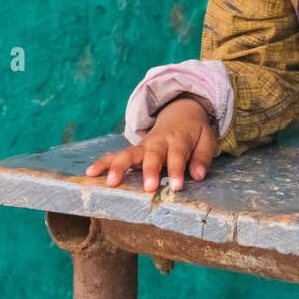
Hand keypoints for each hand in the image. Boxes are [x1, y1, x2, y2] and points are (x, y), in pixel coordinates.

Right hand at [85, 95, 218, 192]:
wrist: (180, 111)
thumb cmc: (194, 131)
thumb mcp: (207, 138)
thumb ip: (202, 157)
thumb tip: (198, 175)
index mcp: (178, 139)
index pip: (177, 155)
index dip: (177, 170)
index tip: (176, 186)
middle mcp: (158, 142)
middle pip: (151, 155)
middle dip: (148, 171)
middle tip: (148, 187)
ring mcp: (143, 145)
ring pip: (129, 154)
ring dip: (119, 167)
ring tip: (110, 182)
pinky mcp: (133, 150)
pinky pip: (116, 155)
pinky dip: (104, 162)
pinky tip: (90, 172)